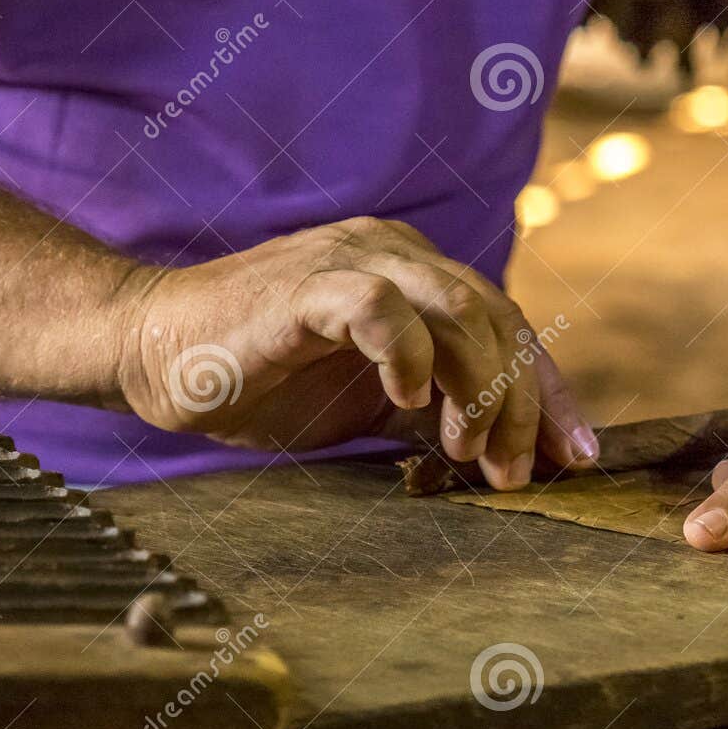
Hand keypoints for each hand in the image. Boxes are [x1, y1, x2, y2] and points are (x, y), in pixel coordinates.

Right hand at [114, 216, 596, 488]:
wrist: (152, 353)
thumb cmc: (263, 382)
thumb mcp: (371, 405)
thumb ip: (436, 411)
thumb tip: (507, 453)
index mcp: (418, 278)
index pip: (511, 327)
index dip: (550, 393)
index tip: (575, 456)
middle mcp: (396, 255)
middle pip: (499, 319)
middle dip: (521, 405)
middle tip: (512, 474)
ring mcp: (353, 262)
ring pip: (459, 310)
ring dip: (479, 388)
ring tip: (468, 451)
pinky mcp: (307, 286)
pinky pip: (381, 308)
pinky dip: (409, 356)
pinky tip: (409, 403)